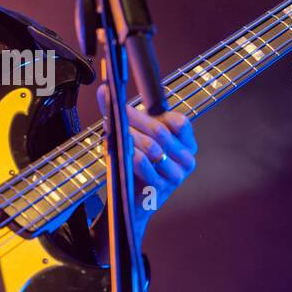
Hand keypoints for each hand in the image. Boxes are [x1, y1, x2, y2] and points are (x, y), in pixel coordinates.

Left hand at [95, 85, 198, 237]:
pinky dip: (129, 153)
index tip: (129, 106)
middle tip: (115, 110)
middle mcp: (186, 159)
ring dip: (130, 135)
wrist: (133, 201)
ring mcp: (176, 175)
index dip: (156, 113)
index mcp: (186, 144)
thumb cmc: (136, 166)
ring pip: (151, 147)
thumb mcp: (137, 137)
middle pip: (160, 131)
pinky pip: (144, 164)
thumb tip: (105, 90)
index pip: (180, 122)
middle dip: (134, 119)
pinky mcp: (161, 188)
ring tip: (114, 128)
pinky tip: (119, 147)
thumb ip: (125, 115)